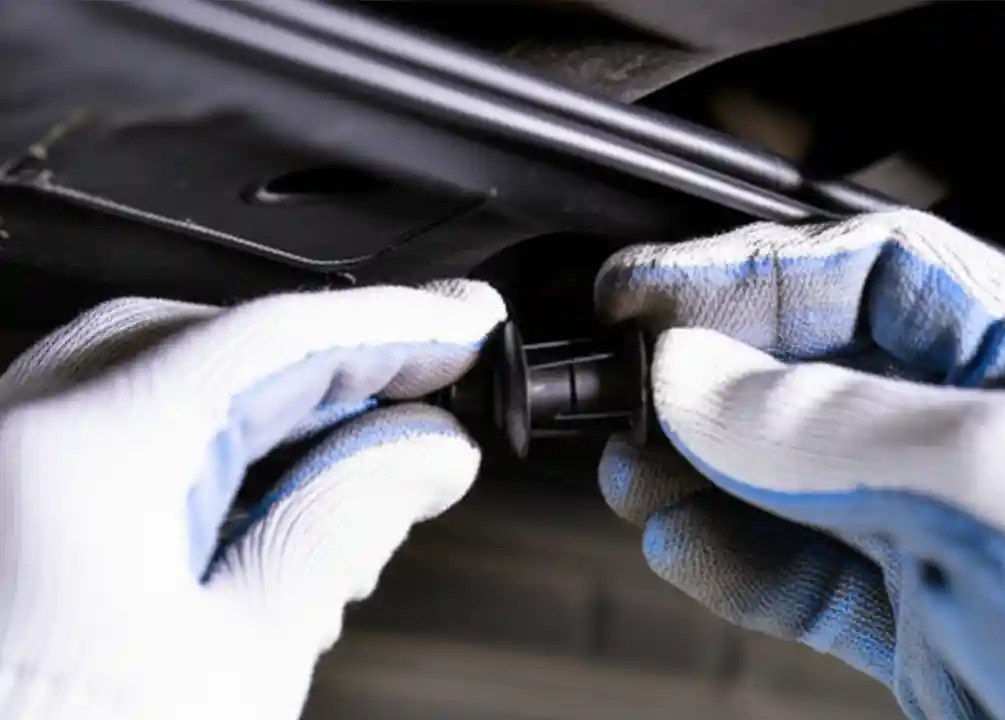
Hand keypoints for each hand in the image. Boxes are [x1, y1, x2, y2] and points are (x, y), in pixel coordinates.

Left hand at [0, 282, 504, 718]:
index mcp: (81, 457)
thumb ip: (337, 525)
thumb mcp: (240, 662)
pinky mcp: (0, 514)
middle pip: (210, 342)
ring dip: (271, 402)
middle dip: (331, 359)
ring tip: (365, 454)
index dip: (389, 324)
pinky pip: (111, 433)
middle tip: (429, 392)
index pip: (271, 340)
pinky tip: (267, 491)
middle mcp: (14, 436)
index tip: (465, 325)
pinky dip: (205, 441)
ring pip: (157, 380)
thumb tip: (423, 447)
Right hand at [595, 210, 1004, 719]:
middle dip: (713, 377)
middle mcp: (993, 442)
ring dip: (699, 472)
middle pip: (820, 375)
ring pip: (792, 482)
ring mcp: (950, 539)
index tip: (651, 292)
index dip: (756, 272)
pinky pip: (799, 580)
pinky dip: (730, 562)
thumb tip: (698, 376)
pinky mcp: (919, 629)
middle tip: (626, 389)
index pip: (875, 274)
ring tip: (632, 473)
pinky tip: (682, 545)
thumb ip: (838, 428)